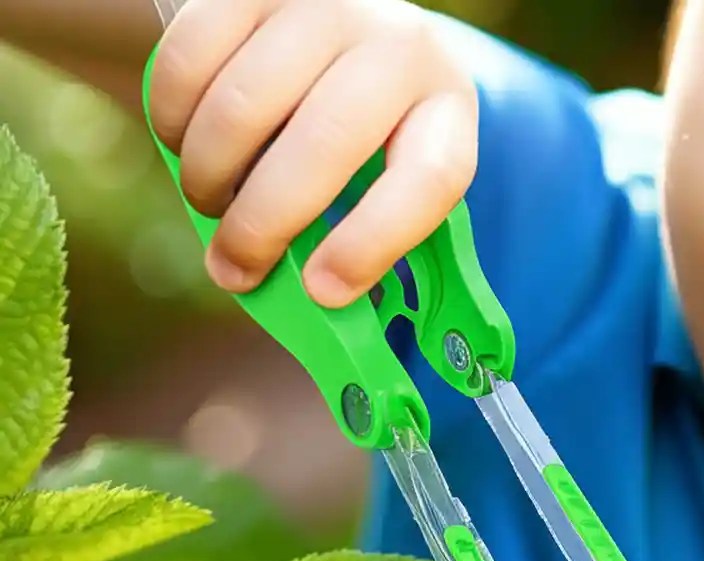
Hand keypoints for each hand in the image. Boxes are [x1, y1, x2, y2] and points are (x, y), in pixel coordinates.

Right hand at [147, 0, 477, 307]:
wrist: (340, 24)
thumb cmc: (364, 124)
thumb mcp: (390, 165)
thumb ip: (361, 226)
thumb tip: (306, 305)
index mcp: (447, 105)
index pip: (430, 179)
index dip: (374, 243)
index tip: (323, 291)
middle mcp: (397, 45)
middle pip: (325, 145)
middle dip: (265, 225)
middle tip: (233, 268)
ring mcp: (326, 6)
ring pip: (245, 106)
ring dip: (210, 175)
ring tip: (210, 202)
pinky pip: (190, 59)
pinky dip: (173, 119)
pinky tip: (184, 143)